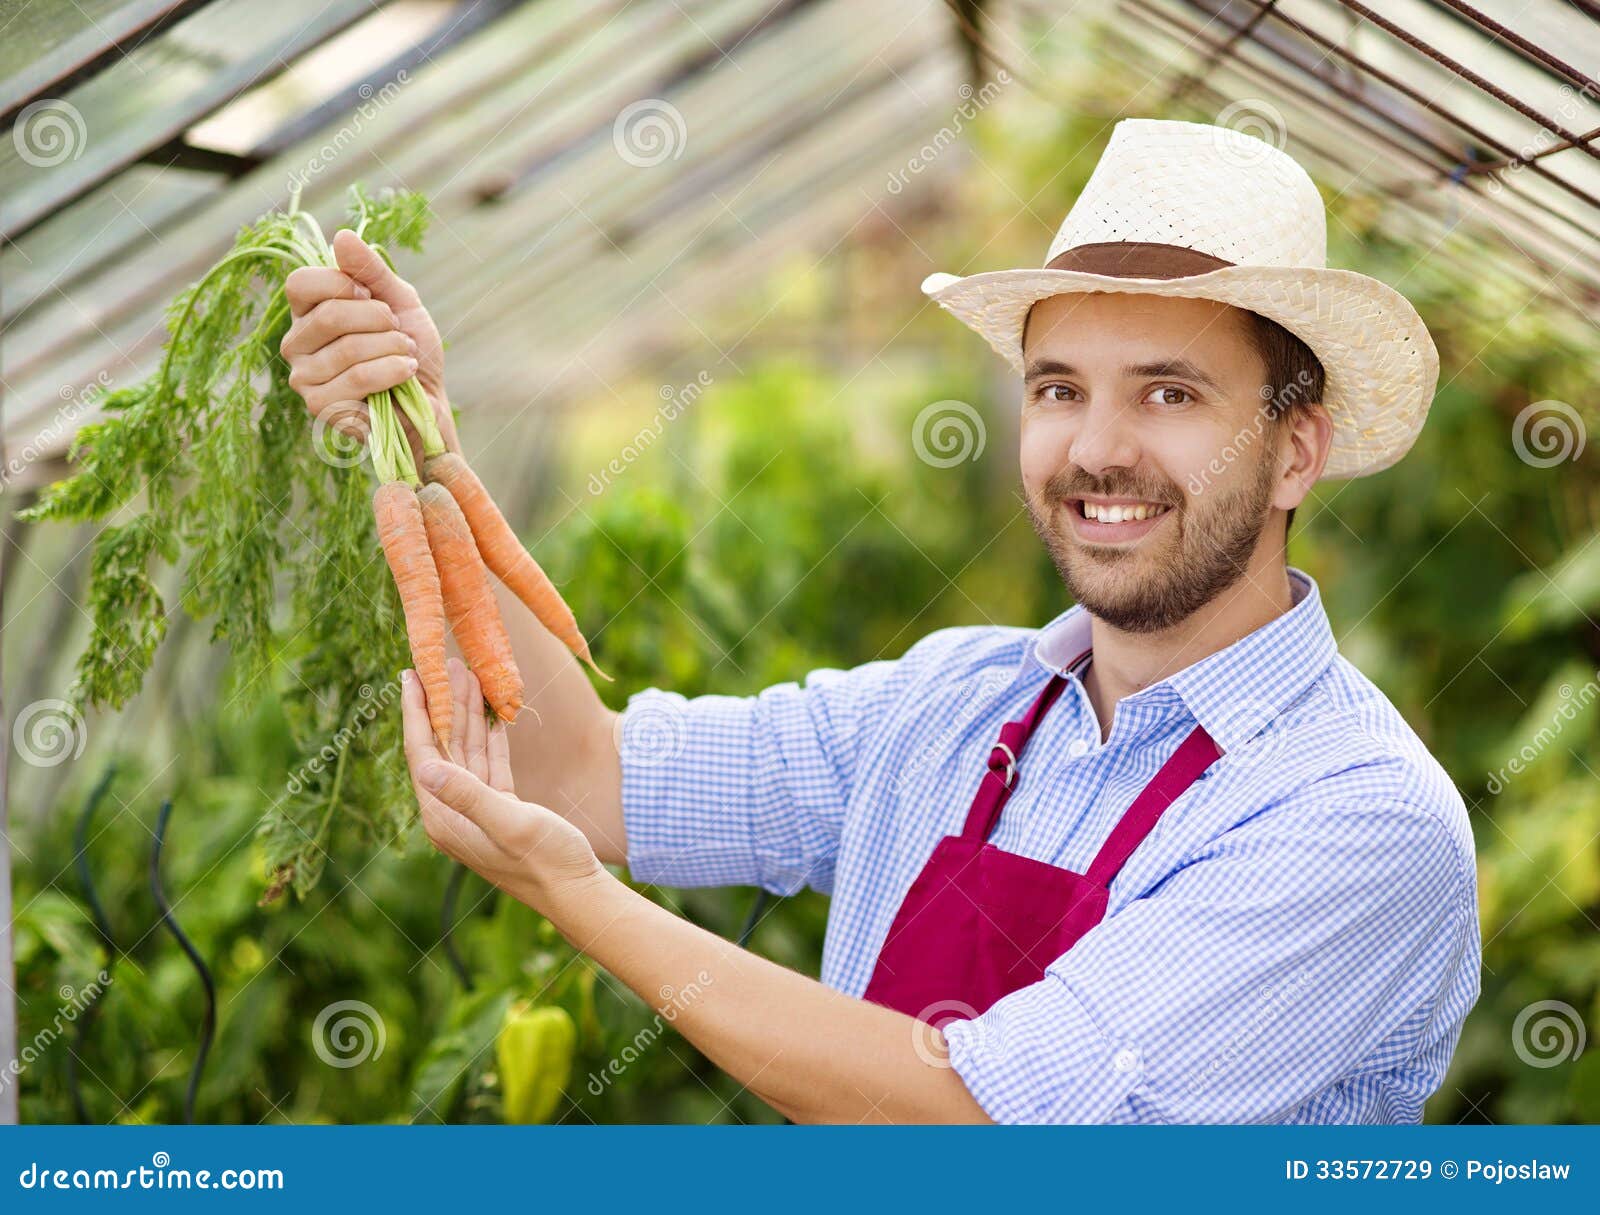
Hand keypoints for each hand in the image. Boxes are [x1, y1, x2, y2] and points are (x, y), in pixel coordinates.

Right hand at [280, 229, 457, 453]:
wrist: (430, 401)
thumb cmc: (411, 350)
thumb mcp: (400, 301)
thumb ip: (372, 271)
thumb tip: (342, 236)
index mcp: (307, 313)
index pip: (300, 284)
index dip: (342, 283)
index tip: (374, 296)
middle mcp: (296, 344)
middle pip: (329, 315)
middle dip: (380, 319)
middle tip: (400, 332)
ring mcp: (304, 378)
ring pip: (348, 348)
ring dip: (393, 348)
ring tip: (407, 354)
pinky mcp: (321, 407)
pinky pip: (357, 379)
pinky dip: (391, 371)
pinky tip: (405, 374)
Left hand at [402, 658, 604, 912]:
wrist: (576, 892)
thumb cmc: (546, 861)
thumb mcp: (508, 824)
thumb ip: (467, 795)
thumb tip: (426, 768)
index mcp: (445, 816)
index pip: (423, 753)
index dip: (416, 712)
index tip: (410, 675)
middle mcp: (454, 812)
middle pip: (443, 747)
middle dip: (444, 704)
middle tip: (445, 663)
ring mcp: (477, 810)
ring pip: (468, 751)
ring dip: (468, 714)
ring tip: (468, 675)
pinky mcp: (501, 809)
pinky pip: (489, 764)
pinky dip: (491, 737)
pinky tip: (492, 713)